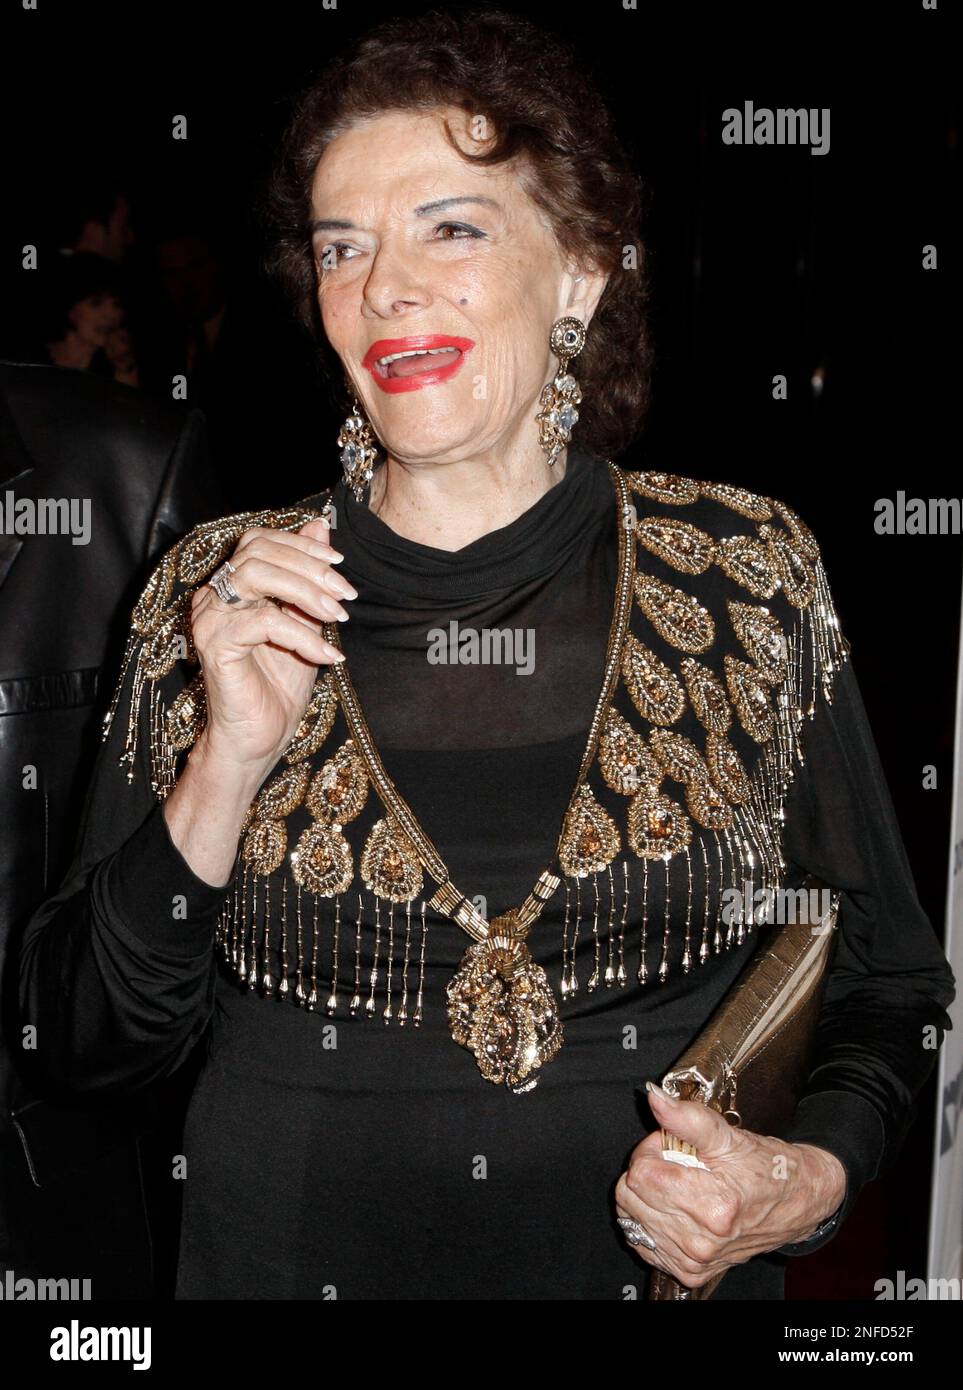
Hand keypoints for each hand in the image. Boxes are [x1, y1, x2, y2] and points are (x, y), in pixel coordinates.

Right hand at [189, 516, 356, 781]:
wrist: (260, 739)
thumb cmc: (279, 685)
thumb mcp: (306, 622)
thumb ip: (309, 578)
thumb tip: (321, 525)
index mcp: (232, 585)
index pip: (260, 541)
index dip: (301, 545)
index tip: (340, 564)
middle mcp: (214, 596)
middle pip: (258, 551)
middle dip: (310, 567)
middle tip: (346, 593)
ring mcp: (209, 618)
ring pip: (256, 575)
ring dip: (306, 592)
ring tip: (339, 617)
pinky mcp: (214, 644)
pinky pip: (263, 622)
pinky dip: (302, 634)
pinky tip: (327, 654)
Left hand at [613, 1082, 846, 1288]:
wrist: (796, 1201)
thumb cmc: (767, 1170)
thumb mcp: (729, 1136)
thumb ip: (686, 1117)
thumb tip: (654, 1098)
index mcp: (711, 1206)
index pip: (640, 1173)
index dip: (650, 1150)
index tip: (670, 1145)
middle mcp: (700, 1240)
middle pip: (630, 1196)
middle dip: (648, 1171)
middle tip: (676, 1163)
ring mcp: (693, 1260)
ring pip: (631, 1218)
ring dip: (649, 1196)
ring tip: (681, 1184)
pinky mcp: (689, 1271)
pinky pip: (643, 1241)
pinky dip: (651, 1220)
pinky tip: (676, 1208)